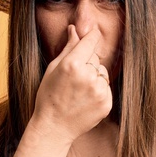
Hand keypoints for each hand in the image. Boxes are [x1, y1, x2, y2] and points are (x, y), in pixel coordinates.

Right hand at [32, 25, 112, 143]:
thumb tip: (74, 28)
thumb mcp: (53, 69)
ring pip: (103, 72)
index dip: (91, 36)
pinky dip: (98, 90)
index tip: (93, 33)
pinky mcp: (106, 103)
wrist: (54, 127)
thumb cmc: (48, 96)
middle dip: (87, 62)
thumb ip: (68, 48)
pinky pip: (106, 87)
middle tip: (73, 77)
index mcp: (72, 65)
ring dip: (94, 76)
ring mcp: (99, 91)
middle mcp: (88, 77)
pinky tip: (85, 99)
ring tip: (78, 90)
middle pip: (96, 57)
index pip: (90, 41)